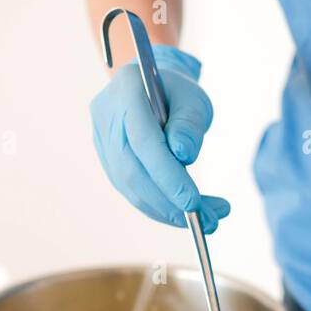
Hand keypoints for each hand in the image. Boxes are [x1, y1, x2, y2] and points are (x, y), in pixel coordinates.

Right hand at [89, 44, 229, 231]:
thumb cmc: (178, 93)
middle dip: (169, 203)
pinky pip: (131, 191)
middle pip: (132, 170)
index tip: (193, 203)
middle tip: (209, 221)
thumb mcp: (193, 100)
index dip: (167, 176)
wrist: (153, 90)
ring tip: (207, 219)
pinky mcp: (107, 160)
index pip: (143, 142)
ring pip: (130, 187)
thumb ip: (189, 124)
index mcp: (126, 90)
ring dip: (168, 211)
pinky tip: (185, 213)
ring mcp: (101, 139)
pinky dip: (159, 208)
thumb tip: (184, 155)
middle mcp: (106, 115)